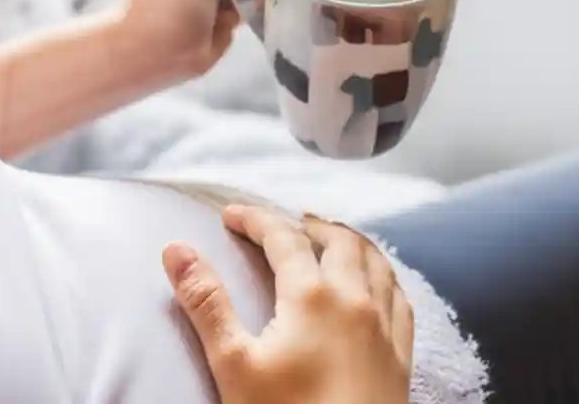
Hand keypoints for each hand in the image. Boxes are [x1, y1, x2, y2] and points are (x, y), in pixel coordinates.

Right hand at [162, 206, 413, 403]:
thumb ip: (206, 302)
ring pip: (376, 262)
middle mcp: (356, 301)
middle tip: (282, 225)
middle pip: (338, 241)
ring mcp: (385, 328)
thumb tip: (177, 250)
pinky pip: (399, 298)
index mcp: (312, 296)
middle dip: (307, 224)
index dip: (256, 220)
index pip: (283, 238)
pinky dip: (383, 275)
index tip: (231, 215)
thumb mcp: (234, 364)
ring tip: (328, 239)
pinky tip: (376, 285)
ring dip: (349, 242)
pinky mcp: (402, 356)